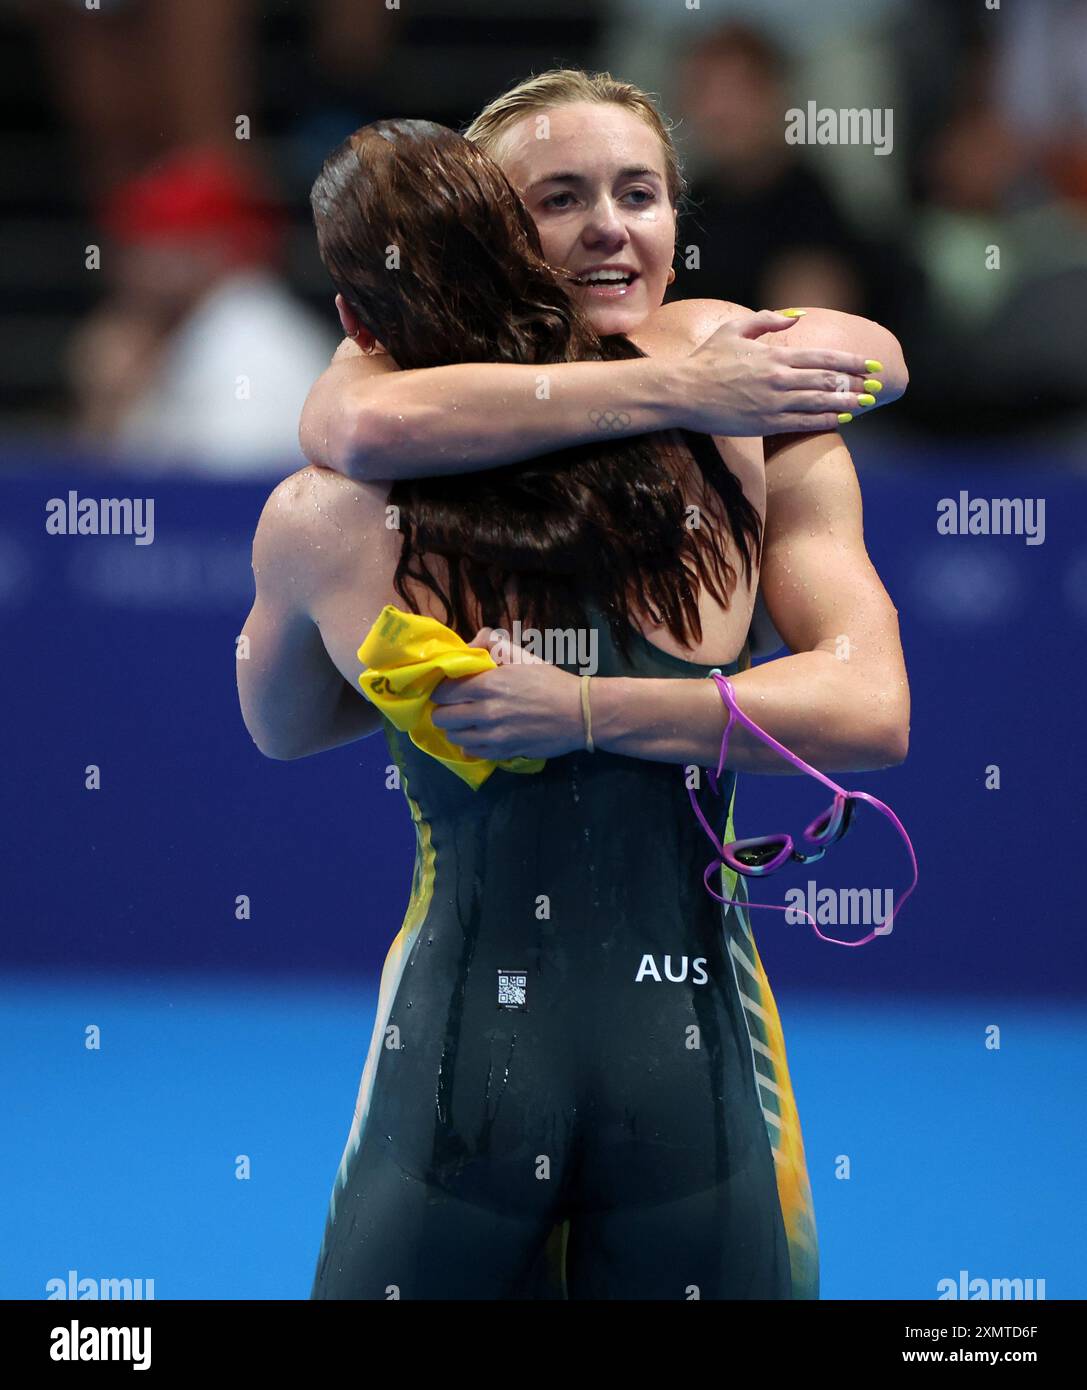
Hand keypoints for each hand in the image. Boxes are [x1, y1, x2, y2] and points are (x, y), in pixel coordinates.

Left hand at [430, 627, 584, 758]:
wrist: (579, 713)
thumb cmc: (550, 681)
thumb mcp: (522, 656)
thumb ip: (492, 644)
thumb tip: (470, 642)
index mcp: (489, 683)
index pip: (444, 691)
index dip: (441, 689)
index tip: (447, 688)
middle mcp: (487, 711)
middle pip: (442, 716)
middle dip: (443, 709)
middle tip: (452, 706)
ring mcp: (494, 735)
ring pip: (454, 736)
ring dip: (455, 728)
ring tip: (465, 722)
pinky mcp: (503, 752)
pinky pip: (472, 752)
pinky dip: (470, 744)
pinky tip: (478, 736)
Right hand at [679, 311, 880, 435]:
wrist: (682, 392)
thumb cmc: (705, 360)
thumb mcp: (734, 329)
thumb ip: (766, 319)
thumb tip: (794, 317)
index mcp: (775, 356)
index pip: (823, 359)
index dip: (851, 362)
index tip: (869, 365)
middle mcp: (779, 380)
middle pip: (827, 382)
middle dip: (854, 383)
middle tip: (874, 386)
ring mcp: (773, 404)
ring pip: (819, 404)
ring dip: (845, 404)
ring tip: (863, 404)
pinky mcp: (764, 424)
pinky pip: (802, 424)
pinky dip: (824, 421)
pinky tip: (839, 420)